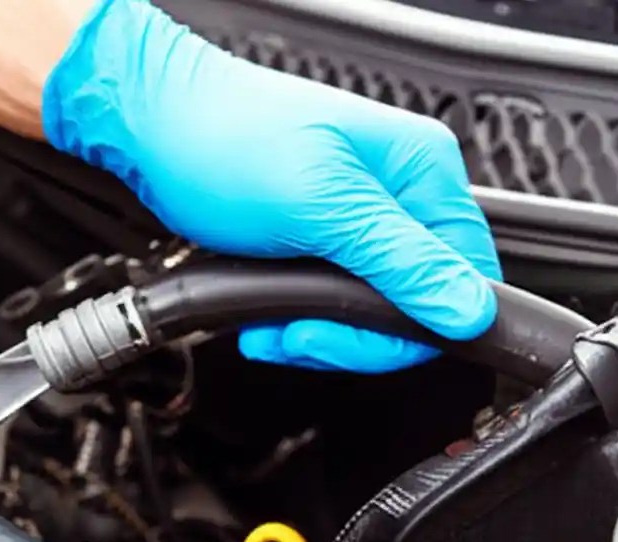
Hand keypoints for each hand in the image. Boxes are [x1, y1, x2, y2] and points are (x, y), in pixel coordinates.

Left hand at [43, 0, 500, 371]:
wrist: (150, 127)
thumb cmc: (225, 139)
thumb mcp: (320, 208)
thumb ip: (399, 263)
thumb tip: (468, 311)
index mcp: (421, 171)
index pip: (461, 277)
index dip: (409, 326)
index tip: (348, 338)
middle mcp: (398, 193)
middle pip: (412, 304)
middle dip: (349, 334)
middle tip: (297, 333)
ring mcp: (357, 217)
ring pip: (365, 312)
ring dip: (314, 332)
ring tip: (267, 325)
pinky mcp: (316, 238)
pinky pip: (327, 301)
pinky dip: (293, 319)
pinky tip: (261, 319)